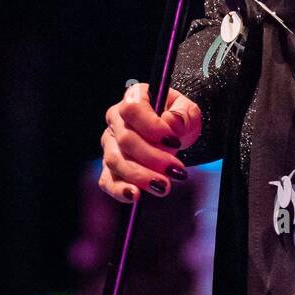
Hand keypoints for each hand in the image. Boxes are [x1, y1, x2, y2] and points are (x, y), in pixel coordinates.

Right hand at [98, 82, 200, 201]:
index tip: (174, 140)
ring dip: (140, 176)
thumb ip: (182, 115)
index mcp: (133, 98)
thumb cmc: (178, 118)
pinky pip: (108, 180)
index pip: (133, 109)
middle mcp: (116, 120)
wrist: (172, 134)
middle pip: (126, 139)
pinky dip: (120, 190)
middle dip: (152, 158)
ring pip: (116, 161)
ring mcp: (110, 144)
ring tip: (163, 187)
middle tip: (175, 171)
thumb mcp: (187, 111)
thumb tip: (170, 123)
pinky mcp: (109, 166)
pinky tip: (135, 196)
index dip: (151, 126)